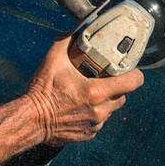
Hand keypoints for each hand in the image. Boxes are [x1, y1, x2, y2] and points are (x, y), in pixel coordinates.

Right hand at [24, 35, 143, 144]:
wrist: (29, 121)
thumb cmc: (41, 92)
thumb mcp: (52, 61)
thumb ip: (65, 42)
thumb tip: (74, 31)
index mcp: (96, 92)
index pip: (133, 82)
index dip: (135, 74)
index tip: (130, 70)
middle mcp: (100, 111)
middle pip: (123, 96)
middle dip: (117, 88)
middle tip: (105, 80)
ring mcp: (95, 125)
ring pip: (111, 110)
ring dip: (106, 102)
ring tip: (90, 94)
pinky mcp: (88, 134)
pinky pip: (99, 122)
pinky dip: (94, 114)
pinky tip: (81, 108)